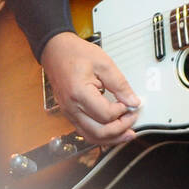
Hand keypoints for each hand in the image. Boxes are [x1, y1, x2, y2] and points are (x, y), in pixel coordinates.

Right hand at [40, 31, 139, 145]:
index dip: (122, 112)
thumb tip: (133, 101)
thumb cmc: (76, 54)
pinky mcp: (70, 114)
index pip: (106, 114)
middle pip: (98, 132)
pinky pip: (85, 131)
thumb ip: (120, 84)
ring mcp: (69, 113)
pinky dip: (101, 135)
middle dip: (120, 129)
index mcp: (79, 93)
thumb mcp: (104, 64)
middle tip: (133, 119)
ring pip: (91, 137)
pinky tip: (113, 132)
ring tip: (127, 133)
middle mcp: (71, 107)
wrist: (56, 51)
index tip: (131, 104)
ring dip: (111, 138)